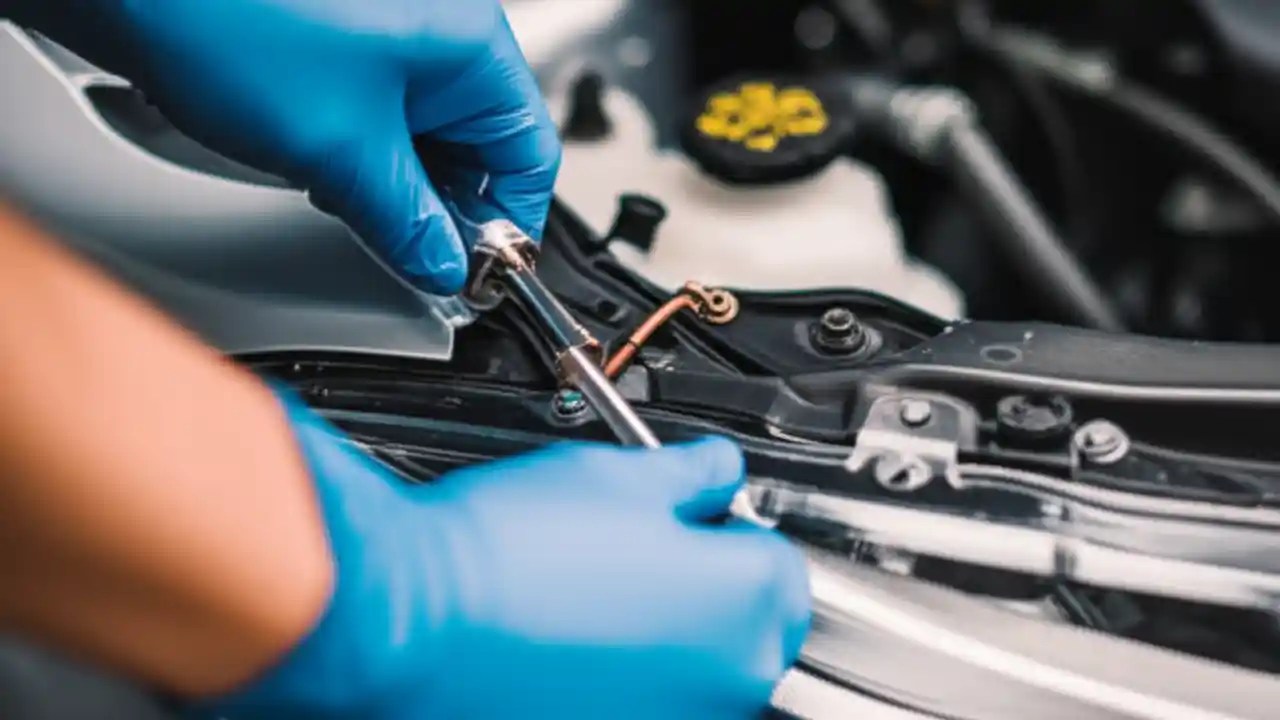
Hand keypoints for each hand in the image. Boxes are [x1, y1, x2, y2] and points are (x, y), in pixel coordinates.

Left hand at [86, 0, 560, 293]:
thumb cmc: (235, 20)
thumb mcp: (343, 154)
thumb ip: (408, 225)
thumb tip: (444, 266)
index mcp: (469, 44)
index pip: (529, 154)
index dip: (509, 224)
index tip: (481, 273)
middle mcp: (437, 32)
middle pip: (479, 147)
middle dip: (450, 210)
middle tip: (419, 260)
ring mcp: (386, 37)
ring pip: (424, 137)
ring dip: (403, 189)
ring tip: (365, 216)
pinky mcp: (338, 47)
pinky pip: (379, 118)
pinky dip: (366, 160)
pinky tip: (333, 181)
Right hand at [195, 390, 810, 718]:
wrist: (408, 615)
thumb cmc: (509, 550)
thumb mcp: (623, 473)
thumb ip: (696, 471)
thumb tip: (715, 470)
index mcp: (749, 607)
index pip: (778, 559)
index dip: (726, 526)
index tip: (689, 516)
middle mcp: (729, 684)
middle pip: (742, 622)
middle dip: (698, 583)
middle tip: (630, 547)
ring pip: (690, 668)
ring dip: (659, 633)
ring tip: (587, 589)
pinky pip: (640, 699)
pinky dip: (617, 674)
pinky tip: (566, 634)